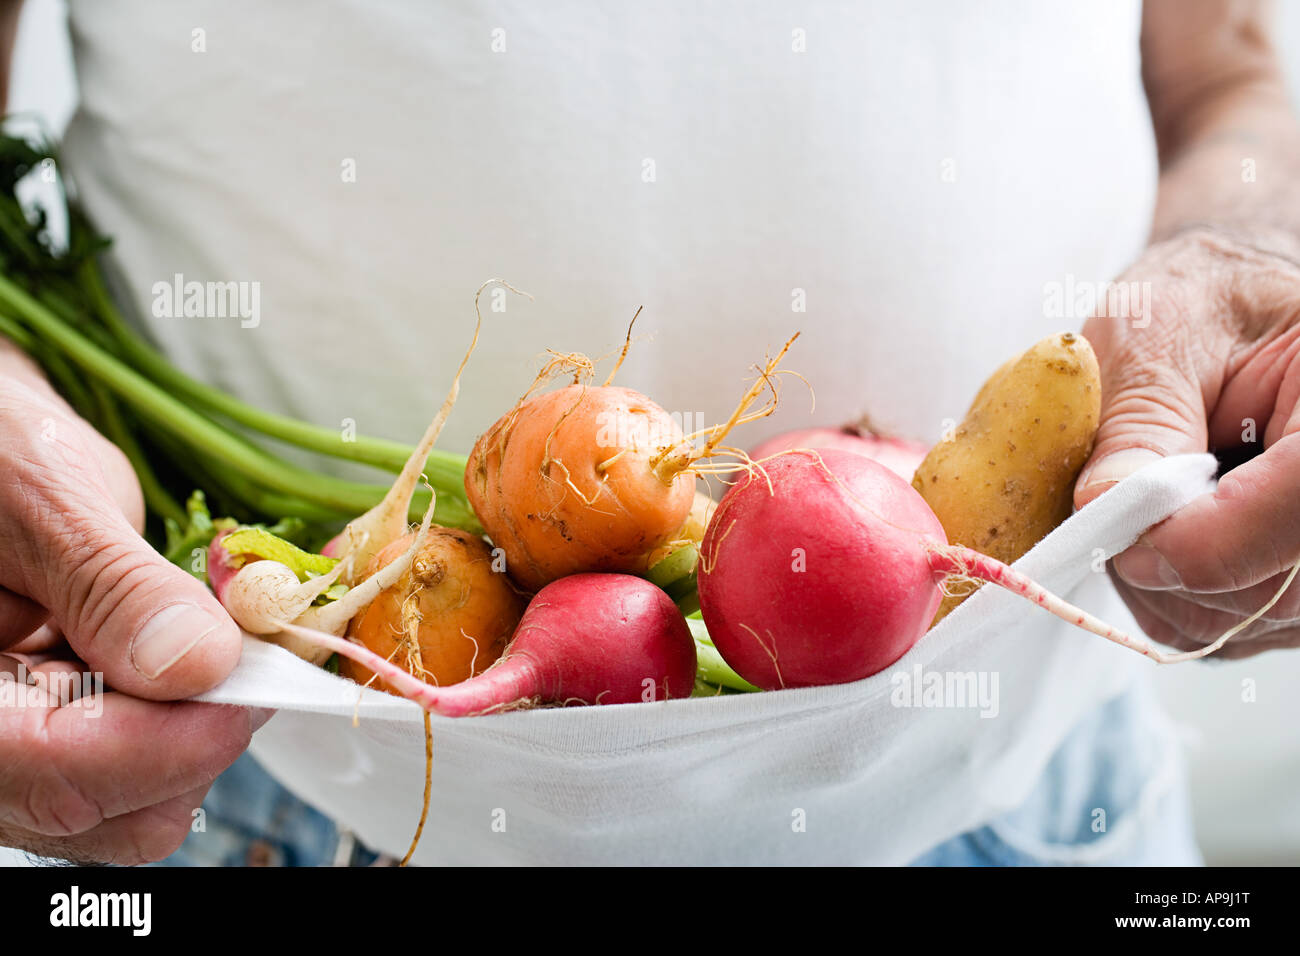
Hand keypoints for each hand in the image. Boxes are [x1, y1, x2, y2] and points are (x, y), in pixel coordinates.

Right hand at [0, 345, 257, 862]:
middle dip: (192, 737)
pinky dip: (187, 716)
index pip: (55, 772)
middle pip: (101, 809)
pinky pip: (138, 767)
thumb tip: (199, 665)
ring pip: (130, 802)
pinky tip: (185, 645)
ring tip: (203, 630)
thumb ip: (114, 587)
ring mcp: (17, 748)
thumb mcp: (45, 497)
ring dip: (196, 724)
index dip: (168, 746)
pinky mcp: (59, 737)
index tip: (251, 687)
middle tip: (244, 645)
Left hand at [1074, 226, 1299, 658]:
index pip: (1297, 509)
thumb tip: (1102, 507)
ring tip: (1139, 502)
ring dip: (1158, 583)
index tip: (1113, 526)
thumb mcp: (1155, 337)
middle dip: (1167, 563)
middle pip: (1271, 586)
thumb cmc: (1198, 310)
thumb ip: (1137, 422)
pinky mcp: (1291, 594)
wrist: (1226, 320)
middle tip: (1110, 501)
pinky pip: (1220, 631)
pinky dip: (1165, 598)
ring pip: (1240, 620)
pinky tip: (1158, 533)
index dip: (1203, 539)